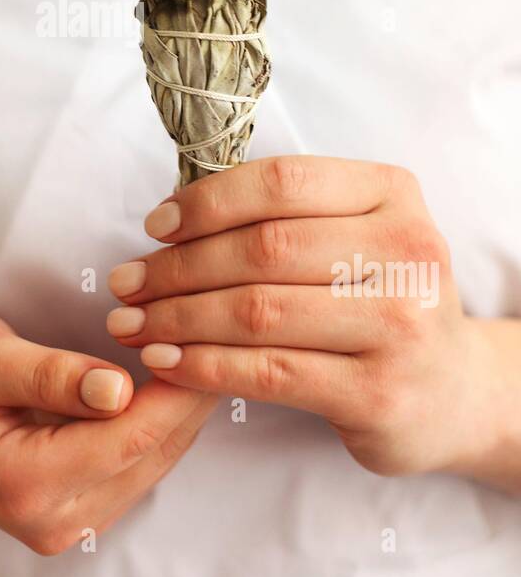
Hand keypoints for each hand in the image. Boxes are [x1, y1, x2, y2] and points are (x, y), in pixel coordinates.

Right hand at [0, 307, 216, 554]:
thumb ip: (46, 374)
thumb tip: (120, 390)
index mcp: (23, 482)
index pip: (135, 433)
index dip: (180, 380)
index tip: (207, 324)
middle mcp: (51, 521)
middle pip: (155, 451)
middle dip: (192, 388)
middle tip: (220, 324)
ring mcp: (65, 525)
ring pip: (156, 461)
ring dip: (182, 405)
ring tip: (200, 341)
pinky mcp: (75, 514)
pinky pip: (139, 465)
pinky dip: (160, 420)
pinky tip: (168, 374)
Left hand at [106, 156, 495, 478]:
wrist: (452, 390)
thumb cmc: (380, 299)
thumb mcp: (355, 235)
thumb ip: (285, 216)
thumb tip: (170, 220)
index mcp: (393, 195)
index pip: (281, 183)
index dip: (206, 202)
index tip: (154, 226)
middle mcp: (406, 254)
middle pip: (262, 250)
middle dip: (177, 267)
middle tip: (125, 284)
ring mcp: (398, 326)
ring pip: (257, 312)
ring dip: (177, 318)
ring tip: (132, 324)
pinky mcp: (378, 393)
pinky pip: (267, 373)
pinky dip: (203, 366)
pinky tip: (166, 363)